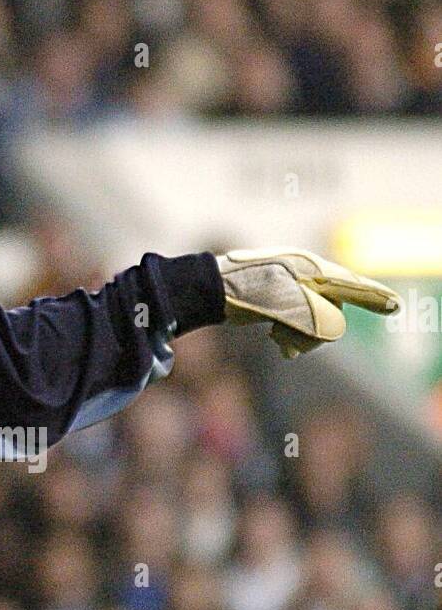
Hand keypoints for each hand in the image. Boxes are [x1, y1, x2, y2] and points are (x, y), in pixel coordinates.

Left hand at [216, 248, 400, 357]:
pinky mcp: (280, 303)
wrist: (213, 290)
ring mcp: (294, 290)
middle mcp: (308, 277)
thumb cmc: (253, 292)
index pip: (353, 286)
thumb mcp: (293, 307)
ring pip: (315, 324)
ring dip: (299, 336)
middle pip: (332, 313)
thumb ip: (322, 320)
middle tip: (283, 335)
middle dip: (313, 331)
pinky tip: (274, 339)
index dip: (374, 298)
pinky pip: (298, 326)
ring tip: (276, 337)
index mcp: (316, 270)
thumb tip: (334, 330)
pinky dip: (289, 336)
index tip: (395, 305)